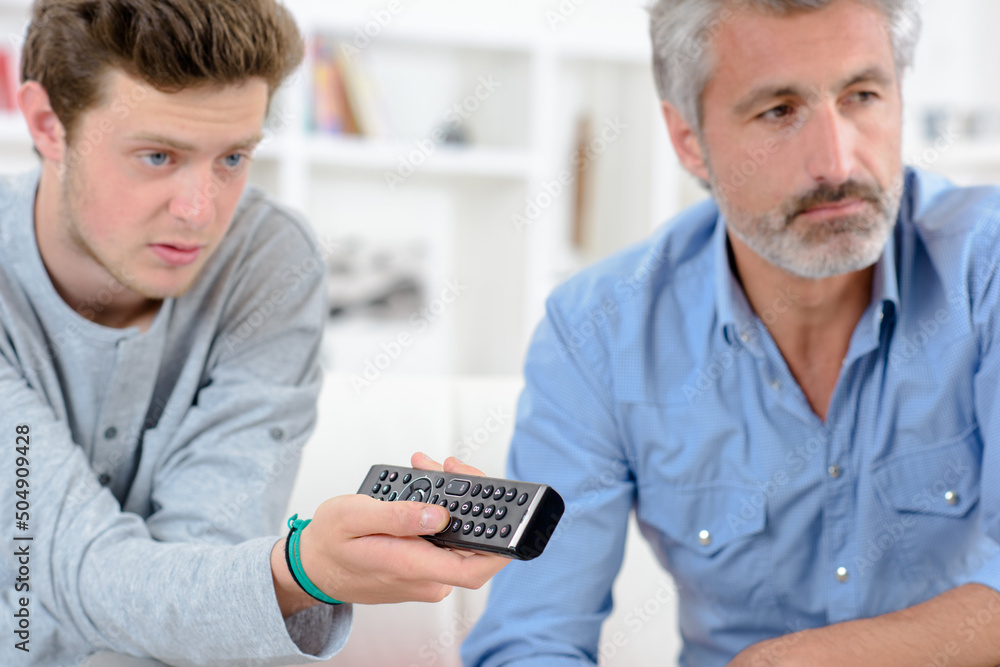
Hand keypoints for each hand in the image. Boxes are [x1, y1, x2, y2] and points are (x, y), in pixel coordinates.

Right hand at [271, 453, 508, 614]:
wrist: (311, 567)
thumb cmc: (328, 543)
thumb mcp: (354, 516)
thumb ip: (398, 516)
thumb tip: (440, 515)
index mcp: (411, 567)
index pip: (475, 568)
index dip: (503, 547)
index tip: (514, 515)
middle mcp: (424, 577)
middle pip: (469, 543)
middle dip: (467, 498)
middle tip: (449, 465)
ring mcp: (423, 575)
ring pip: (454, 536)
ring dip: (448, 500)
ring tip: (427, 467)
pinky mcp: (420, 567)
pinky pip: (440, 539)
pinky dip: (435, 510)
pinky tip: (420, 485)